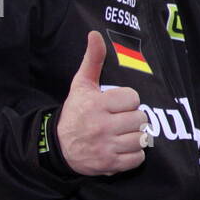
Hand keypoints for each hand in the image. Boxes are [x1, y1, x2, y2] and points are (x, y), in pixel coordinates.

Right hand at [56, 32, 146, 176]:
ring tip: (121, 134)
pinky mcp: (110, 165)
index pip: (133, 99)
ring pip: (142, 138)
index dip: (127, 101)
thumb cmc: (75, 113)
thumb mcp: (81, 85)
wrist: (57, 146)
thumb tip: (94, 35)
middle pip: (141, 118)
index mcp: (97, 105)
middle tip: (120, 121)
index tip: (116, 105)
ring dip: (135, 137)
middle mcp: (102, 126)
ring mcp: (106, 147)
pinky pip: (138, 158)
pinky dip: (134, 155)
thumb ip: (92, 60)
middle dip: (133, 119)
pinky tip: (121, 148)